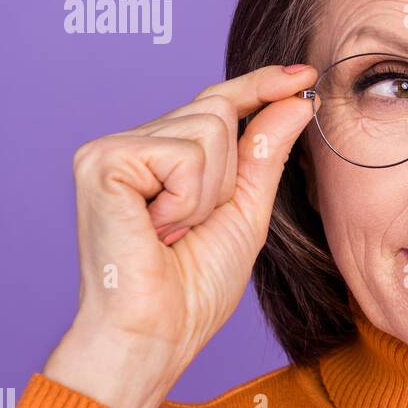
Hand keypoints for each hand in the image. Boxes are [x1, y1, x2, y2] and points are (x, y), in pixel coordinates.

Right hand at [43, 64, 318, 407]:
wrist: (156, 332)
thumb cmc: (193, 286)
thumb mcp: (245, 211)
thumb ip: (266, 153)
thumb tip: (297, 99)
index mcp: (161, 154)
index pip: (217, 103)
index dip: (261, 86)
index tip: (306, 75)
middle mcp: (131, 142)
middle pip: (218, 113)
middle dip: (227, 176)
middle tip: (191, 227)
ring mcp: (110, 148)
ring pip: (207, 129)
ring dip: (208, 193)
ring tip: (172, 231)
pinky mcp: (101, 161)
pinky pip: (184, 155)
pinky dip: (187, 199)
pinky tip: (157, 228)